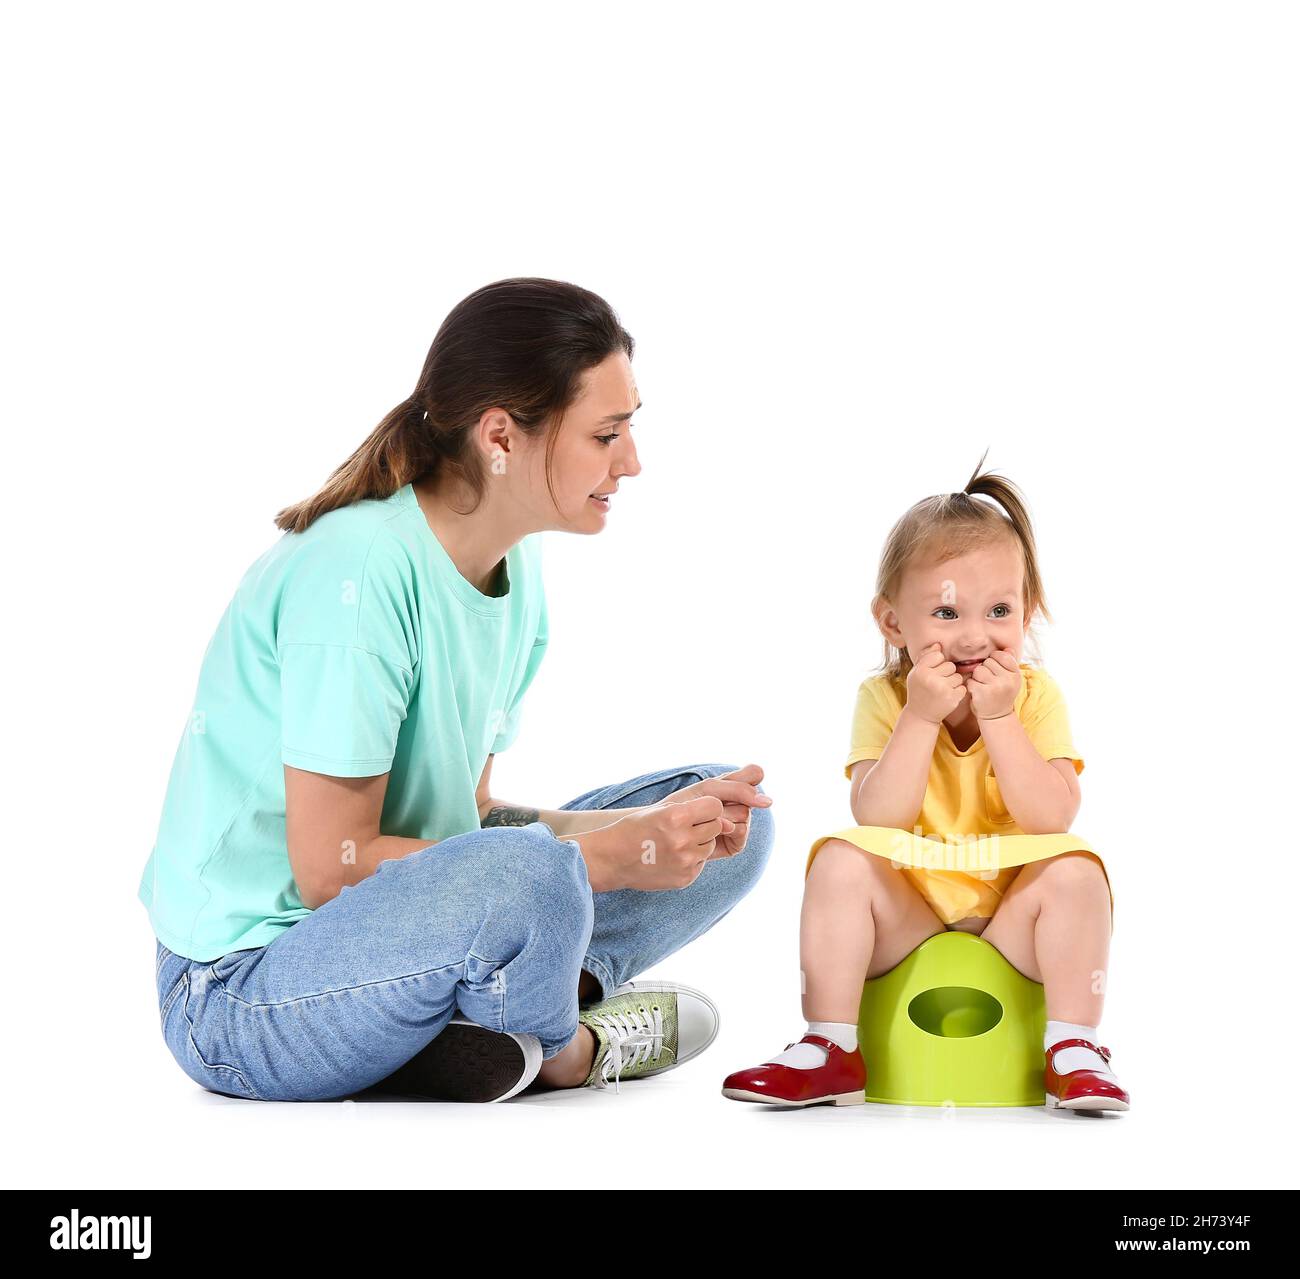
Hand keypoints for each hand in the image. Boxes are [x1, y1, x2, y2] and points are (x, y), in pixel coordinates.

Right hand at [596, 796, 734, 890]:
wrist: (612, 860)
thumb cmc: (634, 829)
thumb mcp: (660, 810)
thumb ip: (690, 809)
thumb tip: (722, 814)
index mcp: (676, 817)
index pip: (715, 806)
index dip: (708, 808)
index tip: (699, 811)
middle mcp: (683, 839)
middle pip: (716, 826)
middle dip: (705, 825)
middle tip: (685, 828)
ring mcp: (686, 861)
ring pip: (710, 845)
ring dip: (699, 843)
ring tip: (676, 843)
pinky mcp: (686, 877)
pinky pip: (701, 863)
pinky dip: (691, 859)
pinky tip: (672, 858)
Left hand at [666, 763, 771, 857]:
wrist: (664, 831)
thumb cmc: (683, 806)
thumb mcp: (709, 789)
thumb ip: (739, 787)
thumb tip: (770, 801)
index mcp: (733, 786)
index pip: (754, 774)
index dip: (741, 778)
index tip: (721, 786)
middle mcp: (740, 804)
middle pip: (749, 795)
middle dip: (727, 799)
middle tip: (708, 806)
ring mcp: (740, 823)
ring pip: (744, 813)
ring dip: (724, 815)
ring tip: (708, 820)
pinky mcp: (736, 843)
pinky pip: (741, 830)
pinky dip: (726, 829)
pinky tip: (714, 831)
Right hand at [904, 642, 967, 723]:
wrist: (921, 715)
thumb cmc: (918, 690)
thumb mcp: (916, 673)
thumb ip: (925, 657)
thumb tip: (938, 645)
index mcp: (920, 671)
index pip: (938, 655)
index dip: (937, 663)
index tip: (932, 671)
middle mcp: (931, 679)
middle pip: (950, 665)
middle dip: (947, 673)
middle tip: (938, 682)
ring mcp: (942, 689)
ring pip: (958, 676)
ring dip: (953, 682)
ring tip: (943, 689)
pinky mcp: (952, 698)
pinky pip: (963, 687)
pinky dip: (958, 692)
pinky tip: (948, 696)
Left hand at [967, 649, 1020, 719]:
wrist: (997, 716)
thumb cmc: (1001, 693)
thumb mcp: (1010, 679)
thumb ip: (1009, 662)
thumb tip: (1007, 648)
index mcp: (1016, 674)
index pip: (1002, 655)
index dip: (995, 660)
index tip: (995, 670)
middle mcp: (1008, 680)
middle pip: (988, 661)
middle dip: (986, 669)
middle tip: (989, 681)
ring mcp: (995, 687)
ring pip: (978, 670)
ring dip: (977, 677)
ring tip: (983, 686)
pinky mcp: (982, 693)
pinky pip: (970, 681)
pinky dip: (971, 686)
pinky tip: (977, 692)